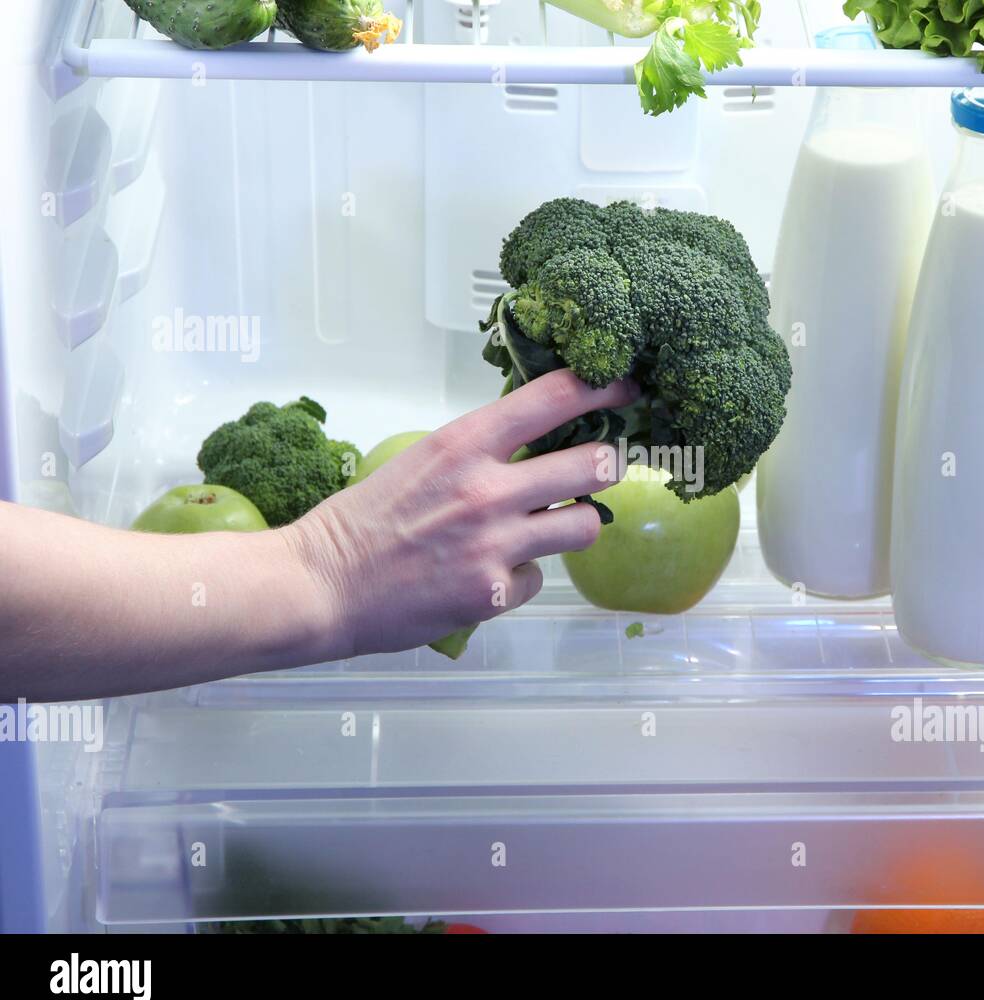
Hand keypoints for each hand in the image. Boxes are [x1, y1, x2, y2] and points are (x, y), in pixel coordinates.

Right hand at [286, 370, 637, 657]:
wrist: (320, 585)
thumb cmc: (364, 519)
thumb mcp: (423, 460)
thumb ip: (479, 450)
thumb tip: (534, 443)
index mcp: (465, 443)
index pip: (556, 397)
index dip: (604, 387)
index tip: (626, 387)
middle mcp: (488, 487)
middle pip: (597, 463)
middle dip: (607, 464)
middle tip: (599, 468)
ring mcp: (496, 542)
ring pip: (586, 524)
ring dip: (574, 524)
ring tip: (548, 527)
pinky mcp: (494, 592)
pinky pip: (538, 577)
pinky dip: (521, 576)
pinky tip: (488, 574)